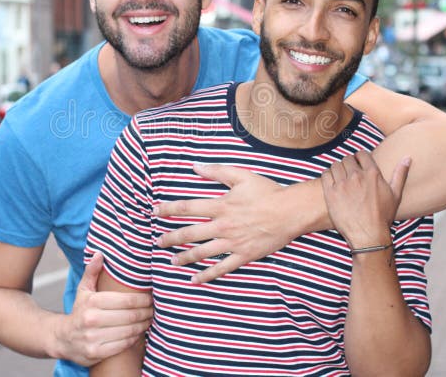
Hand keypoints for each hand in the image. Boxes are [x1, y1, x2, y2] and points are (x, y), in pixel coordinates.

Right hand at [54, 253, 151, 365]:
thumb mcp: (84, 290)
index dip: (143, 299)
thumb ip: (92, 272)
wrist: (62, 338)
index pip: (127, 300)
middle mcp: (92, 320)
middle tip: (153, 309)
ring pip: (129, 331)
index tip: (151, 298)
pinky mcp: (96, 353)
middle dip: (146, 312)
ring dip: (143, 325)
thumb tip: (99, 253)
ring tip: (149, 320)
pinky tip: (138, 332)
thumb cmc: (79, 311)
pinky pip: (123, 345)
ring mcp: (93, 338)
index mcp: (92, 302)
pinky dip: (134, 338)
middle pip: (130, 316)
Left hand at [154, 163, 288, 283]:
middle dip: (171, 238)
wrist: (290, 212)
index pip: (187, 207)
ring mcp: (232, 243)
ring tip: (172, 261)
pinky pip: (222, 268)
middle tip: (158, 242)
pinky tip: (195, 279)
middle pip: (190, 233)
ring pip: (202, 252)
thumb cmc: (267, 191)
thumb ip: (217, 171)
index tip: (155, 212)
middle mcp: (223, 226)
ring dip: (185, 257)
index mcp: (220, 206)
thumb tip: (195, 166)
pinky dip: (207, 275)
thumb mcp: (241, 175)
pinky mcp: (243, 255)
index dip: (169, 209)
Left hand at [321, 152, 410, 249]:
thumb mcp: (396, 195)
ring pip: (335, 165)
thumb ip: (400, 174)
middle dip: (348, 164)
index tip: (358, 164)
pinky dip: (328, 176)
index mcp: (372, 174)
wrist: (368, 236)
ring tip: (340, 179)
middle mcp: (356, 176)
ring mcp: (342, 184)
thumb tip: (407, 158)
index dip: (359, 158)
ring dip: (337, 170)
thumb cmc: (383, 216)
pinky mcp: (330, 193)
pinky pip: (325, 175)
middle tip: (349, 174)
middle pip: (347, 159)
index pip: (361, 154)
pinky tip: (332, 183)